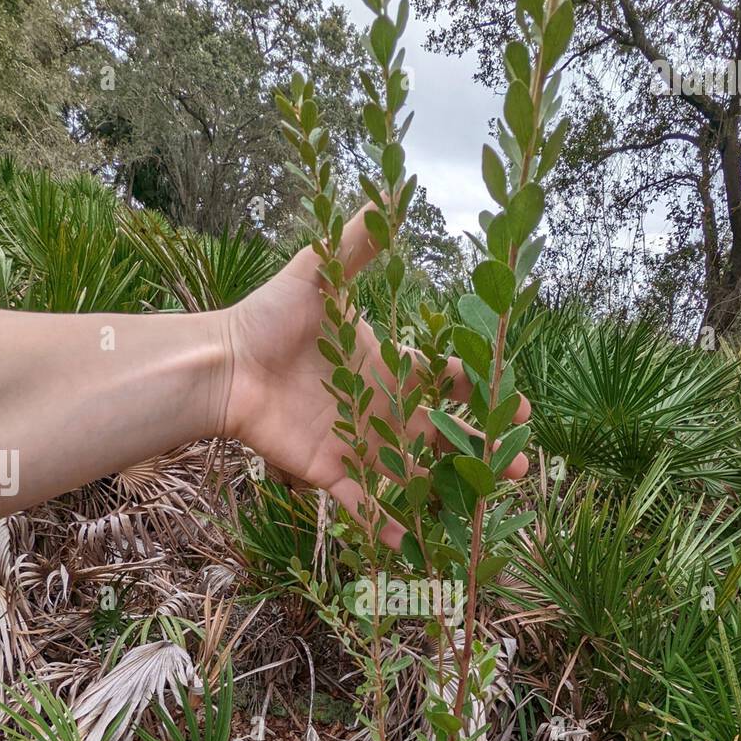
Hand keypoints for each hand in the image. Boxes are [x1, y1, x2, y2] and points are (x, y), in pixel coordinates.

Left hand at [221, 205, 530, 548]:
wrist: (226, 365)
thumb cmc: (270, 318)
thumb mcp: (317, 276)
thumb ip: (353, 246)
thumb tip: (381, 193)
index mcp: (387, 367)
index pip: (445, 380)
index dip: (478, 389)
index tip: (513, 402)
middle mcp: (381, 409)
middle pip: (443, 433)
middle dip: (481, 448)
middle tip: (515, 463)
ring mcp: (360, 444)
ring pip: (415, 472)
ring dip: (450, 490)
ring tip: (485, 509)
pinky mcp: (332, 471)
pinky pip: (366, 503)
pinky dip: (386, 525)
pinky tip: (414, 547)